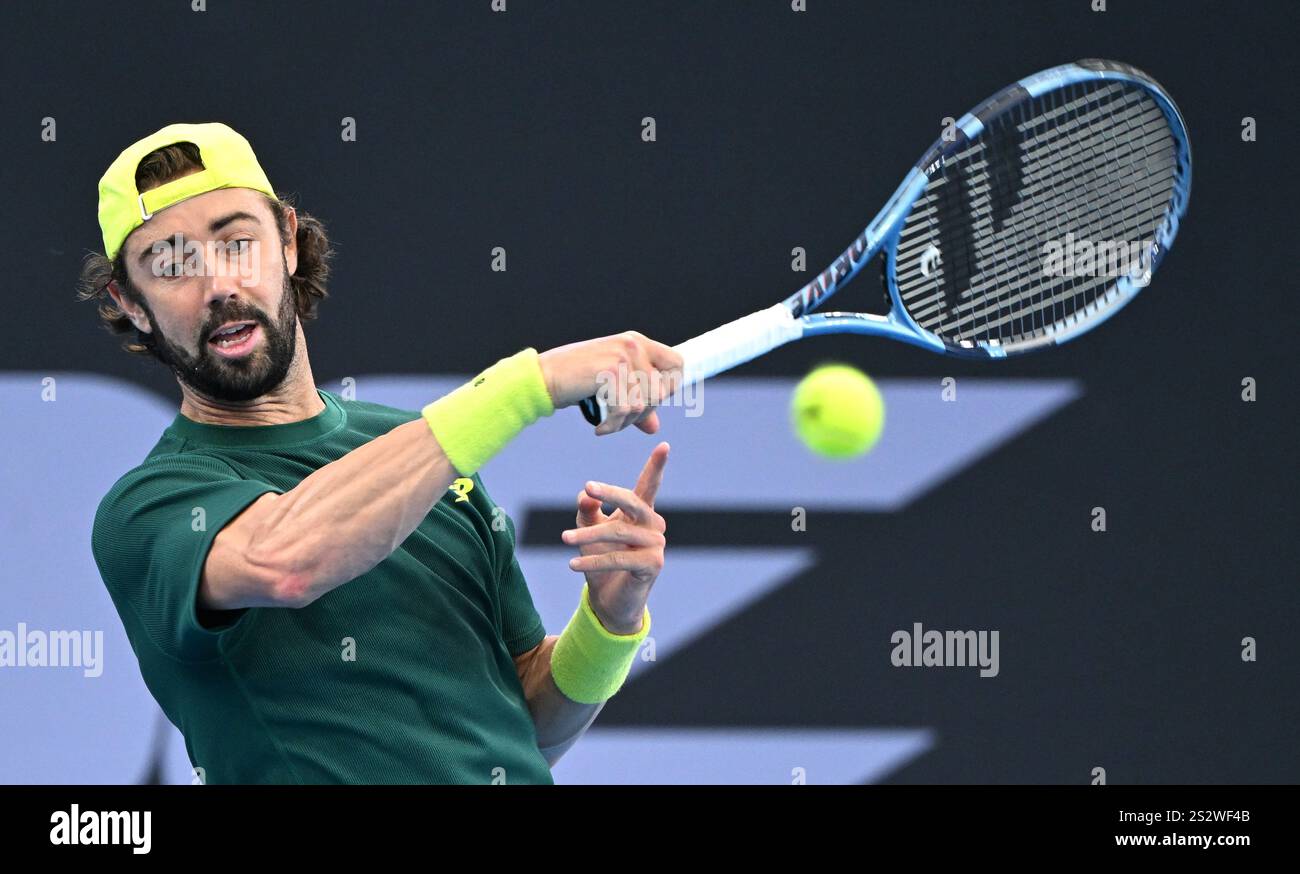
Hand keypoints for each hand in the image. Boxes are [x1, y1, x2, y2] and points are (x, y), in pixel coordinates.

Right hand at [538, 331, 682, 435]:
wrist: (543, 378)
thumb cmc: (575, 382)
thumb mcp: (610, 389)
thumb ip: (635, 403)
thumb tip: (655, 427)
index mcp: (637, 342)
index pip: (677, 364)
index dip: (670, 387)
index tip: (649, 403)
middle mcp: (633, 345)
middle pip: (662, 390)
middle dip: (644, 413)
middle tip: (621, 419)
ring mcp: (623, 356)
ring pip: (644, 403)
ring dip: (626, 422)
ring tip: (608, 424)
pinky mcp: (611, 371)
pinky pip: (625, 410)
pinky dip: (613, 426)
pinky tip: (600, 429)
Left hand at [561, 442, 669, 633]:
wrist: (608, 602)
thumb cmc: (600, 561)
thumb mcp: (589, 530)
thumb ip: (587, 510)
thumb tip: (585, 494)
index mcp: (641, 513)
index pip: (648, 486)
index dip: (656, 466)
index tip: (664, 444)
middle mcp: (653, 526)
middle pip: (633, 502)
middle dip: (609, 492)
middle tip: (588, 486)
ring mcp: (656, 545)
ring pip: (618, 532)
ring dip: (588, 534)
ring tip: (564, 538)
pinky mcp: (652, 565)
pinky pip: (618, 558)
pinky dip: (593, 560)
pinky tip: (572, 564)